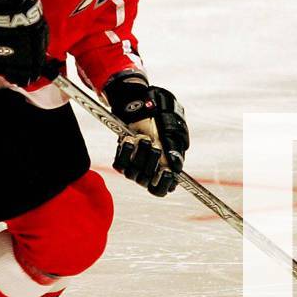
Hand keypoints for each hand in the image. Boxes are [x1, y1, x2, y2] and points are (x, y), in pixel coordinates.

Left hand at [104, 73, 188, 195]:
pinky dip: (126, 152)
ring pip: (134, 174)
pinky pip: (120, 164)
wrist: (144, 106)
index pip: (160, 190)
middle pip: (147, 182)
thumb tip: (176, 167)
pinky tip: (130, 140)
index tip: (167, 172)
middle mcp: (147, 172)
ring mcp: (133, 166)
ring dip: (140, 156)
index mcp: (163, 170)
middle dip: (152, 163)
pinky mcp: (121, 158)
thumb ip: (175, 150)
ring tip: (144, 139)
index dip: (164, 185)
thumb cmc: (162, 121)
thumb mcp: (174, 133)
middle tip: (156, 147)